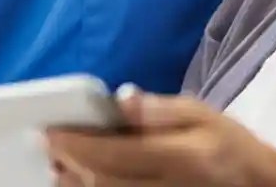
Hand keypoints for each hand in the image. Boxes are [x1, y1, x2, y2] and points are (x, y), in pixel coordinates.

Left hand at [46, 85, 275, 186]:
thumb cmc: (229, 145)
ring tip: (57, 166)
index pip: (116, 155)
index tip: (51, 130)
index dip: (77, 145)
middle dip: (69, 164)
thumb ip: (160, 109)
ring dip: (76, 185)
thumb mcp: (202, 114)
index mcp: (180, 158)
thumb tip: (122, 98)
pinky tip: (83, 182)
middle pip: (103, 184)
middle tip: (46, 145)